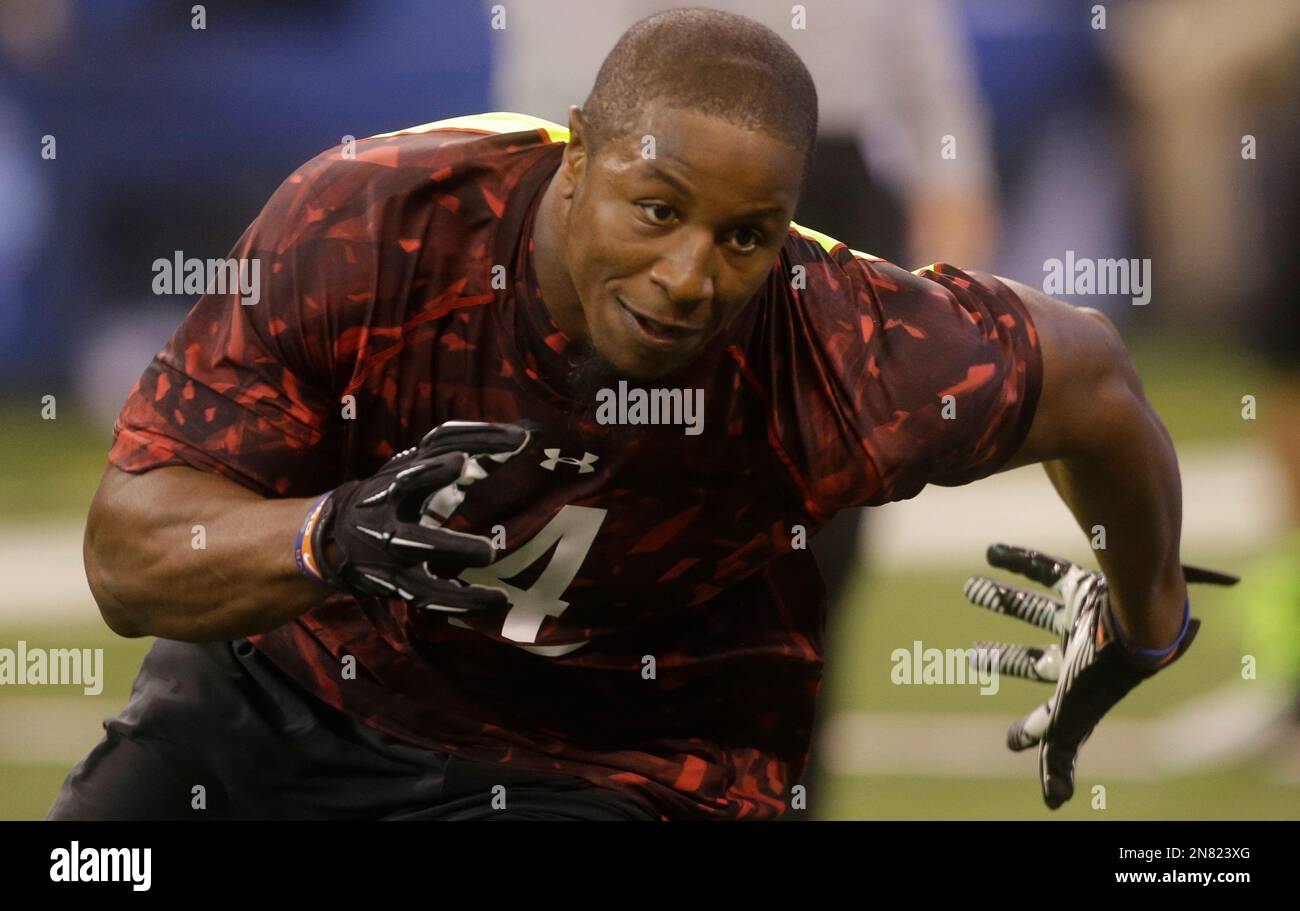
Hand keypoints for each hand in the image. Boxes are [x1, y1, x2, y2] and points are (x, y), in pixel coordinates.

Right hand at [310, 420, 531, 612]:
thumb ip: (471, 452)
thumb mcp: (420, 467)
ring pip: (417, 543)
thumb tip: (531, 429)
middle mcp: (391, 502)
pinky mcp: (395, 581)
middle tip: (464, 466)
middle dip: (430, 474)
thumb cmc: (393, 497)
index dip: (476, 435)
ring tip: (488, 552)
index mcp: (404, 470)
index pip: (438, 442)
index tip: (521, 436)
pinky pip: (430, 594)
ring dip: (452, 547)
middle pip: (407, 483)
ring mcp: (390, 543)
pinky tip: (497, 599)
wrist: (331, 540)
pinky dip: (464, 599)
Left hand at [963, 543, 1237, 808]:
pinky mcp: (1084, 585)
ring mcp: (1081, 619)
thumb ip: (1060, 757)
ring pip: (1035, 609)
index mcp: (1075, 689)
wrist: (1141, 619)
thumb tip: (1053, 806)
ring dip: (1001, 599)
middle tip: (971, 657)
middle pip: (1033, 659)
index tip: (1011, 744)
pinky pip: (1047, 569)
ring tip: (969, 587)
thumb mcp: (1073, 719)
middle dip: (1003, 660)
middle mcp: (1078, 654)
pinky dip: (1018, 560)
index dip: (1030, 733)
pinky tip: (991, 552)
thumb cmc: (1103, 672)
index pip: (1048, 717)